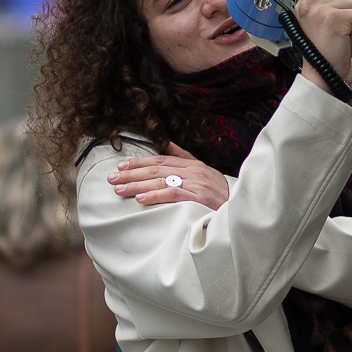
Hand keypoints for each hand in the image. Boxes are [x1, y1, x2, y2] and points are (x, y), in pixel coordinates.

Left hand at [107, 142, 228, 208]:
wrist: (239, 208)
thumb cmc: (219, 192)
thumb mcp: (203, 170)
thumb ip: (183, 157)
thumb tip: (165, 143)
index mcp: (192, 164)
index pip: (160, 160)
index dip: (139, 162)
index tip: (121, 167)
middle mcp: (192, 171)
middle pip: (156, 170)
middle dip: (132, 174)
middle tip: (112, 179)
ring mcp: (195, 184)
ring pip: (161, 181)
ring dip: (137, 185)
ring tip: (120, 190)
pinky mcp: (198, 198)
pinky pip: (173, 194)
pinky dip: (155, 196)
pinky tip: (141, 198)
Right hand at [294, 0, 351, 91]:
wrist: (321, 74)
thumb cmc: (322, 51)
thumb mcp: (315, 22)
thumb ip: (325, 4)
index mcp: (304, 3)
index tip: (342, 4)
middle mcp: (310, 4)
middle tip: (348, 21)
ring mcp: (322, 11)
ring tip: (350, 32)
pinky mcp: (337, 20)